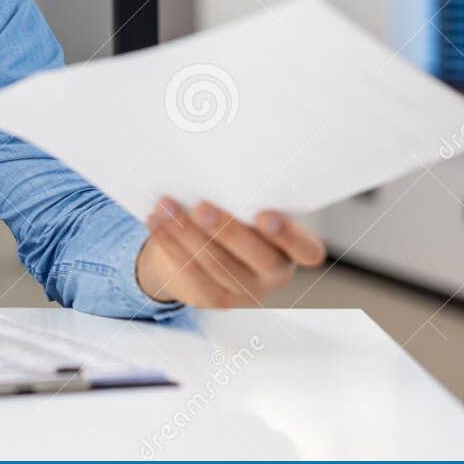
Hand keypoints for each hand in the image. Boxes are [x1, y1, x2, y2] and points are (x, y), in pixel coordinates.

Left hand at [135, 197, 325, 307]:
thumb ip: (244, 198)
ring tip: (166, 206)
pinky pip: (192, 273)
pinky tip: (156, 222)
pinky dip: (171, 244)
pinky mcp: (216, 298)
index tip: (265, 215)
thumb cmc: (233, 216)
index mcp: (293, 249)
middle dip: (227, 231)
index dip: (289, 236)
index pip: (306, 250)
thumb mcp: (245, 208)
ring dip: (187, 233)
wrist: (203, 250)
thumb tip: (215, 165)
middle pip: (258, 257)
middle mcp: (275, 274)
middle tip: (201, 207)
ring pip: (218, 264)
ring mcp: (246, 291)